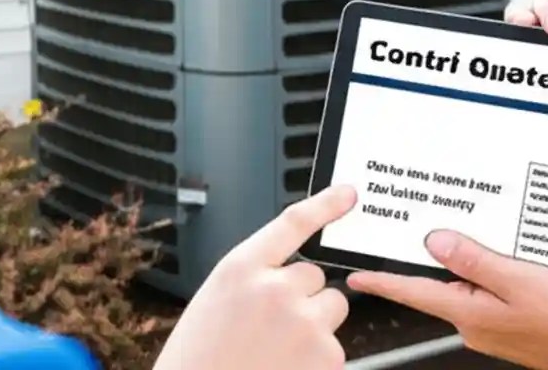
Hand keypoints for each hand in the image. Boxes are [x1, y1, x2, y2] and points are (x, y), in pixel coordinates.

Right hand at [152, 185, 356, 369]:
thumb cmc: (200, 360)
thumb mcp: (215, 303)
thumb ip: (253, 280)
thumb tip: (286, 275)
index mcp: (240, 269)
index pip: (291, 223)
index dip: (324, 205)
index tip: (347, 194)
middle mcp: (275, 288)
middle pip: (315, 275)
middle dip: (303, 296)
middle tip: (274, 327)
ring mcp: (304, 321)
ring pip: (332, 307)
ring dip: (316, 324)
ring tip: (280, 351)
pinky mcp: (327, 354)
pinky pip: (335, 345)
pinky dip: (318, 359)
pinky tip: (287, 368)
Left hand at [346, 229, 547, 369]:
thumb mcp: (516, 279)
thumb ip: (473, 260)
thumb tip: (435, 241)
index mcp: (466, 311)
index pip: (411, 291)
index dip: (380, 281)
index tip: (355, 276)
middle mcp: (469, 322)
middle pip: (435, 284)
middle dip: (428, 259)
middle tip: (422, 232)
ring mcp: (484, 326)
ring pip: (461, 287)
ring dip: (464, 266)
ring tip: (481, 246)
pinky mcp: (499, 325)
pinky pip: (481, 294)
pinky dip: (484, 277)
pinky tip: (504, 268)